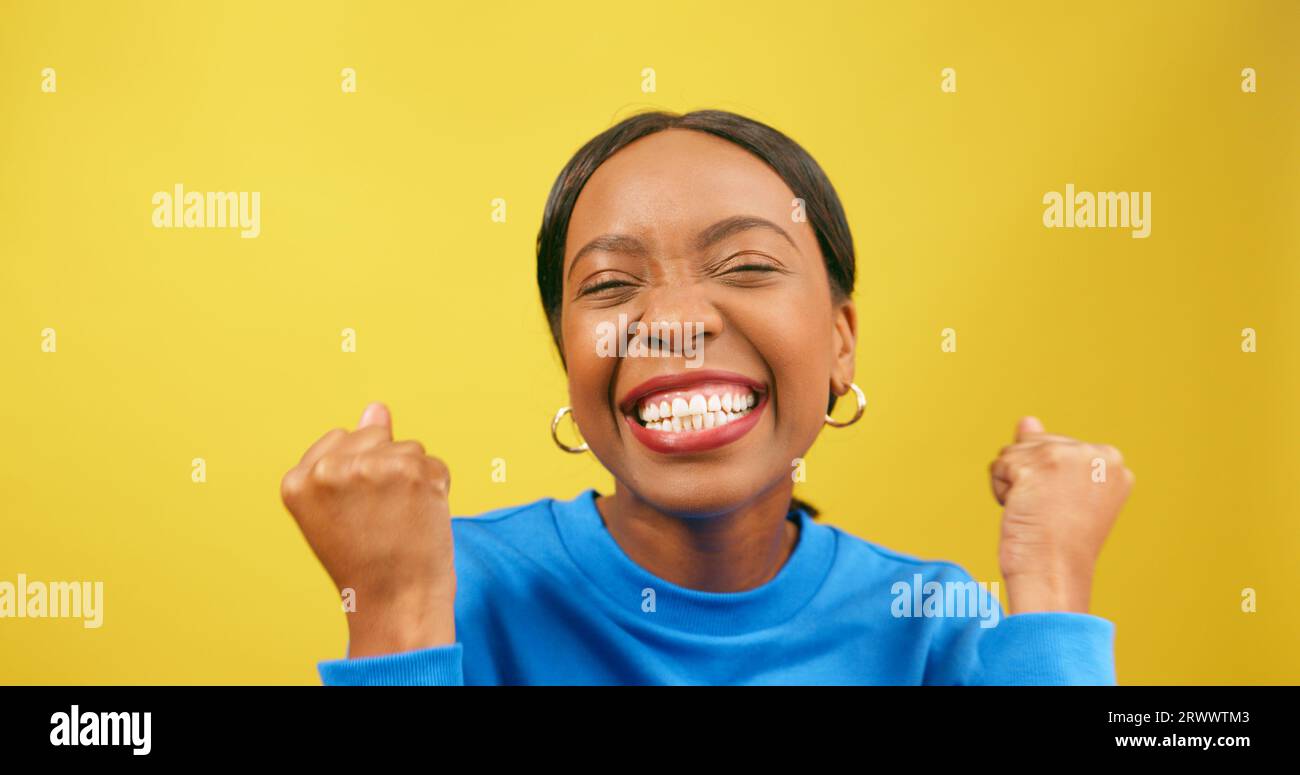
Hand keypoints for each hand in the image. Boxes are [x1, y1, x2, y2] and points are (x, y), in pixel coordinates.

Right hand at [280, 402, 456, 656]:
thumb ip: (349, 455)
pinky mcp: (412, 470)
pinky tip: (422, 518)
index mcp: (297, 479)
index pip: (340, 440)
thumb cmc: (367, 561)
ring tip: (400, 521)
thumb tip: (376, 408)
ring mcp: (371, 467)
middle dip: (386, 469)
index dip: (358, 475)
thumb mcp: (339, 509)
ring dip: (413, 479)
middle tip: (382, 519)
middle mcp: (329, 469)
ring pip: (407, 447)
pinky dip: (437, 488)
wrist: (396, 602)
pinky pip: (434, 464)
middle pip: (374, 436)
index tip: (359, 512)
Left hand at [989, 416, 1133, 614]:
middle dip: (1029, 477)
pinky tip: (1021, 512)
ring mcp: (1069, 455)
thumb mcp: (1059, 491)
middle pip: (1036, 443)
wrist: (1053, 575)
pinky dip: (1000, 490)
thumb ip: (1047, 450)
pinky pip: (1000, 465)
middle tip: (1047, 514)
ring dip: (1013, 484)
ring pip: (1014, 452)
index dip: (1048, 480)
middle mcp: (1097, 453)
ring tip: (1036, 514)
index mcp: (1112, 460)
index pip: (1057, 447)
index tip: (1064, 509)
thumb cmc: (1057, 543)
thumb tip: (1026, 421)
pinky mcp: (1040, 463)